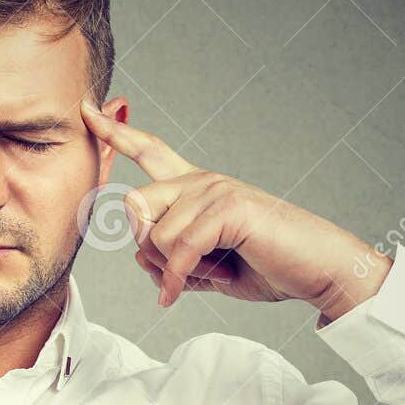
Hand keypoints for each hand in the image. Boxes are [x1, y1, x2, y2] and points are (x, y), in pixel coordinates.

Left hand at [78, 100, 390, 322]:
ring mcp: (216, 189)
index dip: (117, 132)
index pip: (151, 151)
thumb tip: (139, 252)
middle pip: (135, 206)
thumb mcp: (205, 269)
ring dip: (173, 269)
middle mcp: (203, 180)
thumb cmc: (266, 267)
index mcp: (196, 187)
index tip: (87, 109)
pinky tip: (176, 294)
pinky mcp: (229, 207)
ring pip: (155, 234)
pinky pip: (179, 248)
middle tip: (183, 272)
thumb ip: (170, 259)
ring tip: (212, 273)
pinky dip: (177, 277)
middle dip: (148, 251)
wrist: (318, 271)